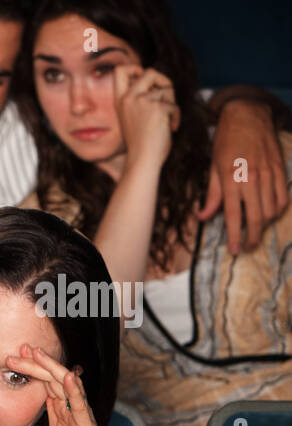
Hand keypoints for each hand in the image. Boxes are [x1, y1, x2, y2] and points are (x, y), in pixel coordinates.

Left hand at [6, 344, 120, 425]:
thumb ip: (51, 415)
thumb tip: (43, 396)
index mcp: (63, 410)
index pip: (47, 382)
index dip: (33, 368)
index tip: (16, 355)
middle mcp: (73, 408)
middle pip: (53, 379)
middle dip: (36, 363)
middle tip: (20, 349)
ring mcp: (80, 417)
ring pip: (67, 386)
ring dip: (51, 368)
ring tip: (38, 353)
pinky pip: (80, 407)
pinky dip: (75, 391)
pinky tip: (69, 377)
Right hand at [112, 65, 176, 173]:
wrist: (142, 160)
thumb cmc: (140, 142)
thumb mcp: (134, 116)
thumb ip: (140, 98)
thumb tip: (158, 81)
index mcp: (121, 100)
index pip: (120, 71)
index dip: (134, 67)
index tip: (142, 76)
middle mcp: (130, 98)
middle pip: (149, 71)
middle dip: (163, 80)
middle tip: (166, 96)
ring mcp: (143, 102)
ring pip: (166, 90)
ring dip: (171, 103)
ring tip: (166, 120)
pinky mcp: (158, 108)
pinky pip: (174, 106)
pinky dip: (176, 117)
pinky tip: (171, 128)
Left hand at [199, 98, 288, 252]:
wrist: (247, 114)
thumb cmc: (225, 141)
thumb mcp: (212, 167)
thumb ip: (211, 194)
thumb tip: (204, 216)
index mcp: (232, 179)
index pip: (235, 215)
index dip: (235, 236)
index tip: (234, 250)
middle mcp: (252, 178)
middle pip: (256, 217)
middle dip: (252, 237)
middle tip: (246, 247)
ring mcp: (269, 173)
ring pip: (272, 209)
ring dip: (264, 225)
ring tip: (255, 231)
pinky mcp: (280, 168)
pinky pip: (283, 196)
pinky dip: (278, 209)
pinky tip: (270, 214)